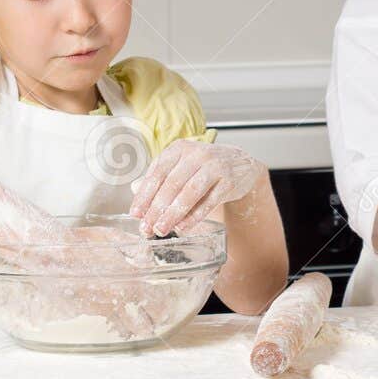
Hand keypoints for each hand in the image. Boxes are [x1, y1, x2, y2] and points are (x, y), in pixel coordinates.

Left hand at [129, 140, 261, 236]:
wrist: (243, 165)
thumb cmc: (206, 167)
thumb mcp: (181, 166)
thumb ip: (159, 177)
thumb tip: (134, 189)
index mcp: (180, 149)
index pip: (157, 173)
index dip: (144, 195)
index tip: (135, 214)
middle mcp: (197, 154)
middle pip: (172, 184)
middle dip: (156, 209)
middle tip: (146, 228)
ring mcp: (215, 166)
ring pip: (189, 193)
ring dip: (173, 214)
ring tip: (161, 229)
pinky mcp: (229, 181)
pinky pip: (209, 202)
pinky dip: (194, 217)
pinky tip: (183, 227)